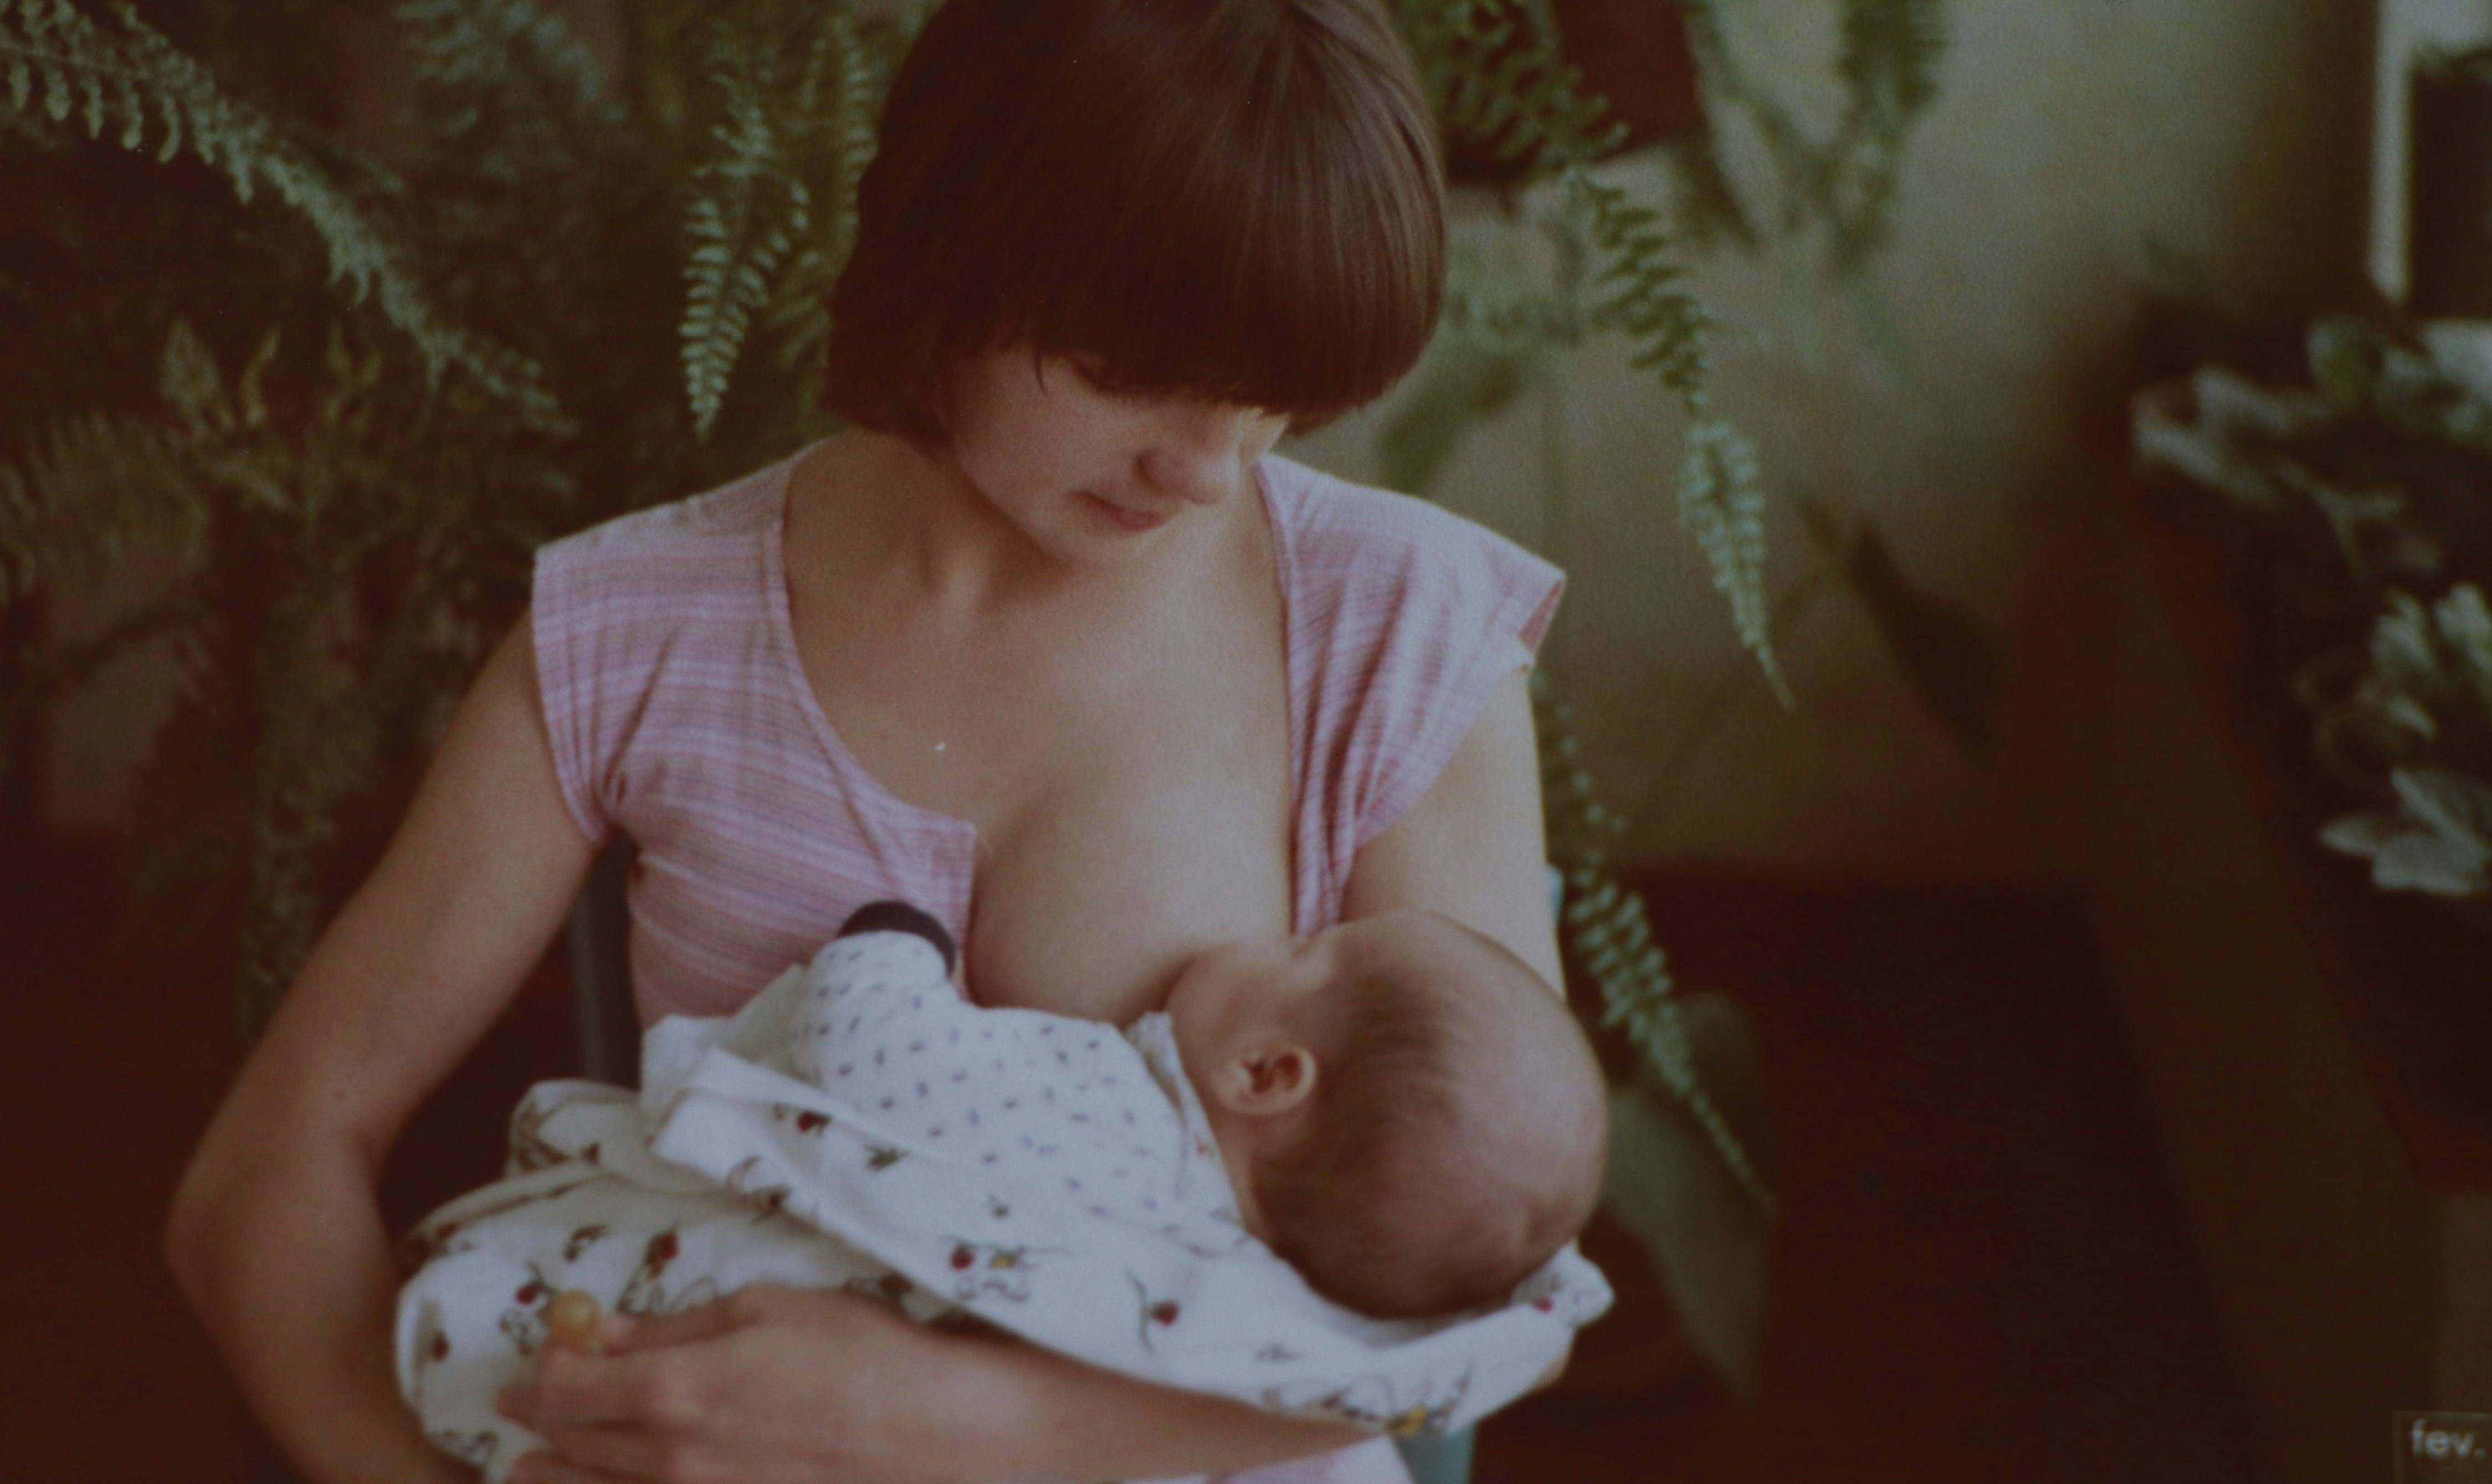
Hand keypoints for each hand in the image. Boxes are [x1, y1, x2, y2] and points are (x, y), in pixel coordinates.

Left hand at [495, 1285, 982, 1483]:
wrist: (931, 1436)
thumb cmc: (859, 1356)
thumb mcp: (766, 1310)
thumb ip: (676, 1327)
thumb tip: (606, 1331)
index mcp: (671, 1390)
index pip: (569, 1386)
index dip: (544, 1367)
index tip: (538, 1354)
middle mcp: (668, 1458)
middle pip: (577, 1443)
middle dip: (539, 1421)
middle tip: (514, 1408)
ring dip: (555, 1477)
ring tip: (527, 1469)